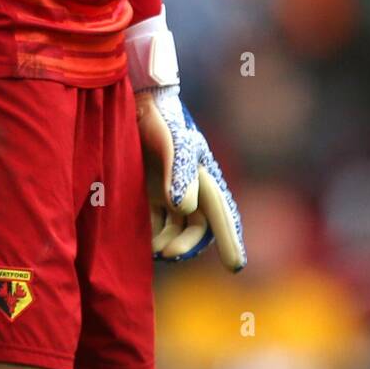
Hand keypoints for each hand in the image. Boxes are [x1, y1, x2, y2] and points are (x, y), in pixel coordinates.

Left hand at [124, 6, 245, 271]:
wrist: (134, 101)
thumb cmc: (158, 118)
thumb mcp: (172, 141)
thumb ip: (179, 174)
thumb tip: (185, 209)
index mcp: (203, 175)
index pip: (220, 213)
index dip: (230, 239)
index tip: (236, 266)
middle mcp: (189, 186)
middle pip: (197, 226)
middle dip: (187, 244)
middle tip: (167, 254)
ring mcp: (168, 189)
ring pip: (176, 227)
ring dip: (168, 241)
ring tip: (152, 246)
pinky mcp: (148, 189)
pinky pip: (156, 220)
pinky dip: (152, 232)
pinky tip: (143, 237)